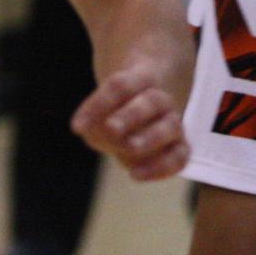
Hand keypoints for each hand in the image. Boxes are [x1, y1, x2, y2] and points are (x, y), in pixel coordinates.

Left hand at [71, 61, 189, 181]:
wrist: (141, 112)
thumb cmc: (114, 111)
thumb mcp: (98, 113)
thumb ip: (93, 123)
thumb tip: (88, 132)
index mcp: (139, 79)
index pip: (121, 85)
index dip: (99, 104)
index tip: (76, 127)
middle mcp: (160, 99)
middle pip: (152, 101)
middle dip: (131, 115)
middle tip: (111, 128)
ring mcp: (172, 122)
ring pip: (170, 127)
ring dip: (149, 139)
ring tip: (128, 148)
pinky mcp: (179, 147)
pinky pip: (178, 157)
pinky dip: (160, 167)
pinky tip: (134, 175)